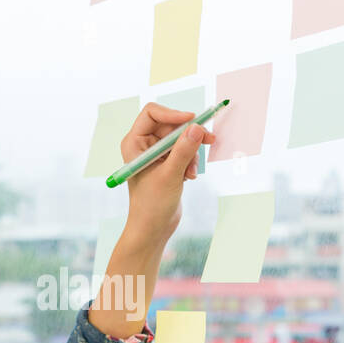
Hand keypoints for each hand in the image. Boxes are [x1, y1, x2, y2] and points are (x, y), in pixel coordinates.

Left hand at [118, 103, 215, 246]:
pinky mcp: (167, 163)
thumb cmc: (152, 204)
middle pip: (171, 124)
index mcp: (134, 142)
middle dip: (188, 135)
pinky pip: (184, 151)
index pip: (152, 113)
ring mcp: (155, 154)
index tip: (193, 120)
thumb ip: (184, 150)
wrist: (153, 229)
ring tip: (191, 172)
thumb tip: (196, 127)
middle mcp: (143, 145)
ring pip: (180, 138)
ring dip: (191, 152)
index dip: (173, 113)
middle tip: (209, 140)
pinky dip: (190, 161)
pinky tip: (189, 177)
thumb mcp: (170, 175)